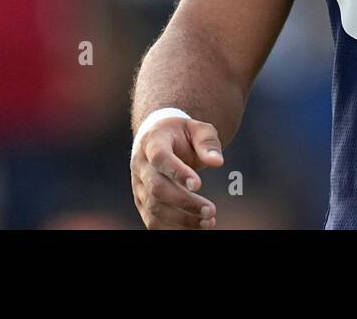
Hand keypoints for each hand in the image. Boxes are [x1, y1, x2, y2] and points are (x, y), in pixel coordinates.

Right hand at [130, 111, 224, 229]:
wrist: (158, 138)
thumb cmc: (181, 134)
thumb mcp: (197, 129)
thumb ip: (207, 142)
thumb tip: (217, 162)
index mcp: (152, 141)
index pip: (160, 158)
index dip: (177, 172)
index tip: (199, 184)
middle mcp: (140, 165)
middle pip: (156, 188)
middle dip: (184, 202)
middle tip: (211, 210)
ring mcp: (138, 186)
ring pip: (154, 208)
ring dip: (182, 219)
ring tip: (208, 221)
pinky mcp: (142, 202)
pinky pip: (152, 221)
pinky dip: (173, 228)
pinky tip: (195, 228)